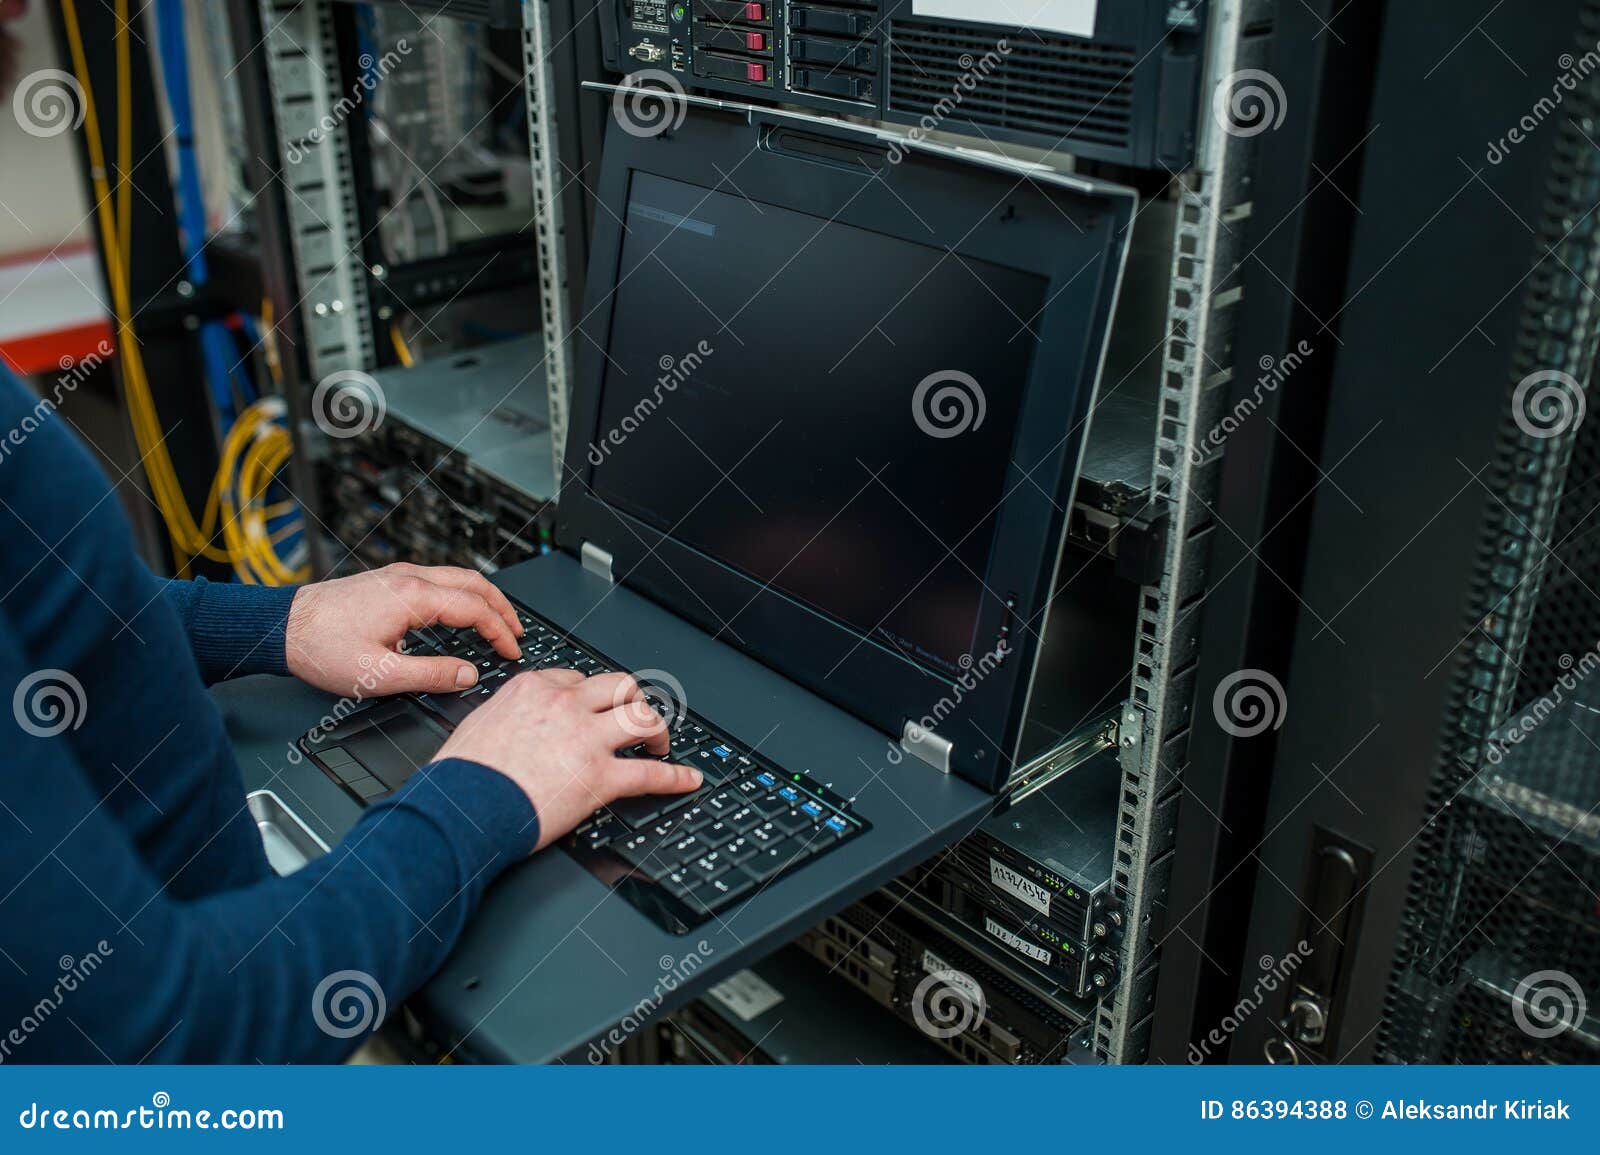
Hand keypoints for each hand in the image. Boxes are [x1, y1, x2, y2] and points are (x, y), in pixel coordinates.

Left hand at [285, 563, 522, 697]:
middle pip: (475, 583)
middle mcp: (410, 578)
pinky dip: (463, 594)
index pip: (475, 609)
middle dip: (503, 608)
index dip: (500, 632)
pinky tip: (462, 611)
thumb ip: (431, 675)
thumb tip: (468, 675)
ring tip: (498, 621)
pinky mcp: (389, 579)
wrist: (283, 627)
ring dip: (484, 598)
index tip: (511, 652)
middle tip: (518, 633)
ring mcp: (399, 575)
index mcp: (413, 597)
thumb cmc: (322, 648)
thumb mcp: (380, 674)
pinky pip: (441, 579)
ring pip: (459, 577)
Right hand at [434, 669, 702, 849]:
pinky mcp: (599, 778)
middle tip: (636, 720)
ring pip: (643, 716)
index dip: (591, 696)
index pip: (576, 678)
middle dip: (634, 701)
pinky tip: (689, 780)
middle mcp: (565, 705)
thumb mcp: (479, 724)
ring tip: (660, 744)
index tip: (595, 709)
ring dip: (658, 730)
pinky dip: (676, 777)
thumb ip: (507, 715)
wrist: (458, 808)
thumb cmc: (460, 776)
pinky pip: (650, 773)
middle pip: (620, 685)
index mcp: (533, 689)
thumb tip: (515, 722)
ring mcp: (586, 739)